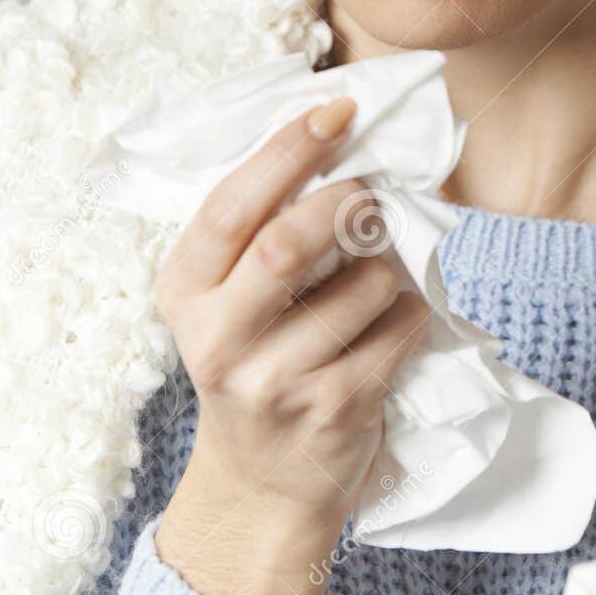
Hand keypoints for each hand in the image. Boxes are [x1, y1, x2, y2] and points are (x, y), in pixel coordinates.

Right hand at [152, 94, 431, 594]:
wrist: (264, 484)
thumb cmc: (259, 363)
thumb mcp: (230, 301)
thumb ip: (260, 233)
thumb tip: (340, 143)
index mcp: (185, 292)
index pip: (229, 206)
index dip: (287, 150)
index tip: (336, 109)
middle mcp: (217, 339)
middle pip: (288, 244)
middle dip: (344, 204)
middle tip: (369, 196)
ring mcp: (273, 382)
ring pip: (360, 286)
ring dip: (386, 268)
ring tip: (375, 280)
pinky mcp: (332, 411)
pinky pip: (398, 331)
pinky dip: (410, 312)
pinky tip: (390, 326)